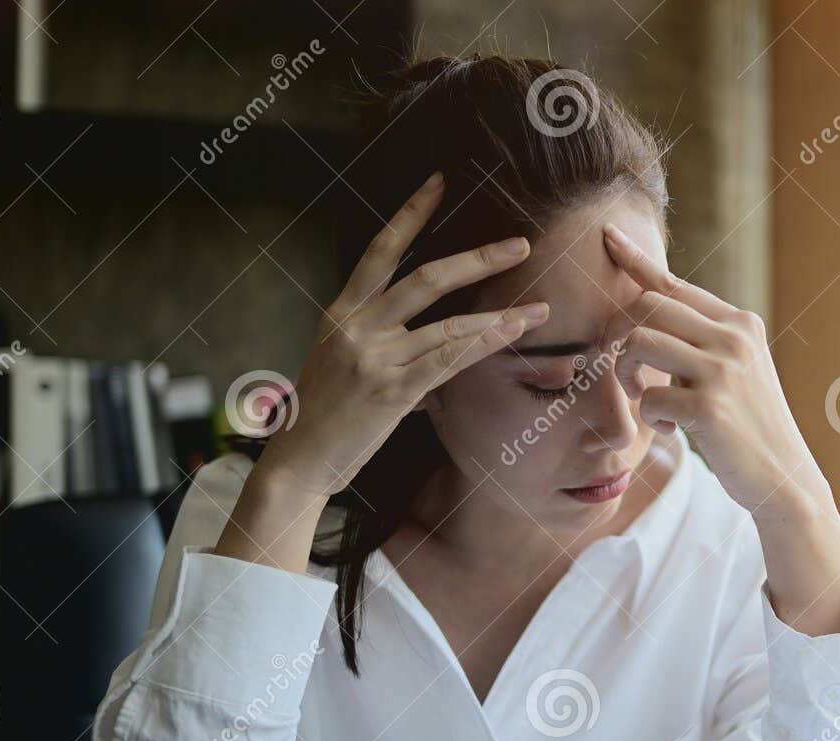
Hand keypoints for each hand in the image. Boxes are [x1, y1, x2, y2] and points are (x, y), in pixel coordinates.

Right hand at [254, 172, 549, 499]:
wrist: (300, 459)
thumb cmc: (326, 413)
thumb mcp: (342, 359)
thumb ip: (379, 336)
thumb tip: (429, 332)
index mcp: (342, 311)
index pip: (380, 251)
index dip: (411, 213)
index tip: (439, 182)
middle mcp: (357, 326)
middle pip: (426, 279)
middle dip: (478, 260)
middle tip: (520, 245)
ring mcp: (374, 358)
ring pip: (449, 326)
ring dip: (500, 317)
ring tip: (540, 310)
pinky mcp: (391, 392)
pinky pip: (447, 362)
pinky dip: (483, 347)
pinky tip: (511, 335)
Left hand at [601, 222, 831, 518]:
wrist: (784, 477)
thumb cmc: (750, 425)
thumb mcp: (737, 370)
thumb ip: (702, 341)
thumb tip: (650, 315)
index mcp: (739, 323)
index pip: (674, 284)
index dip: (635, 260)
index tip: (607, 236)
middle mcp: (733, 338)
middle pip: (647, 306)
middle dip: (616, 332)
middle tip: (616, 363)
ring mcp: (723, 371)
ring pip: (639, 342)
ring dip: (624, 372)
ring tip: (640, 395)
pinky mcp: (709, 409)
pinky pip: (649, 397)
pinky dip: (649, 416)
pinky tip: (669, 430)